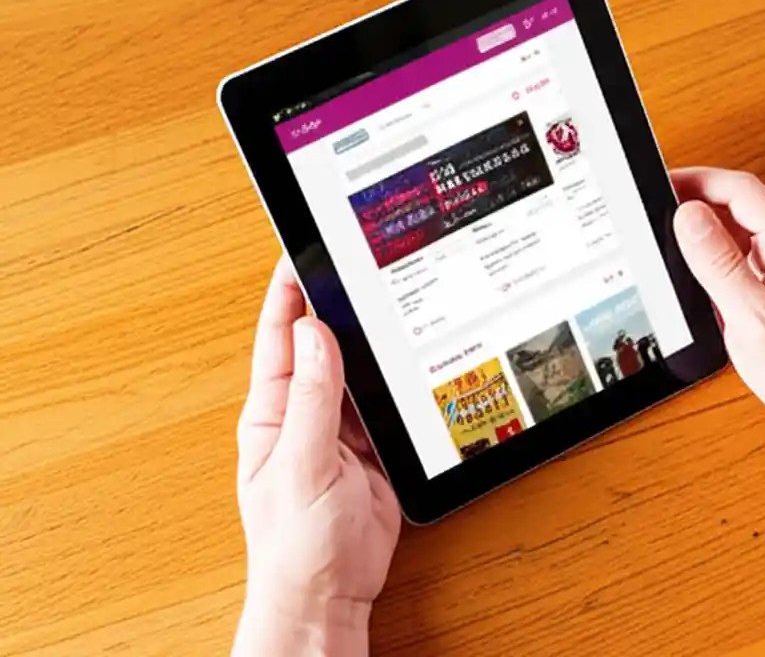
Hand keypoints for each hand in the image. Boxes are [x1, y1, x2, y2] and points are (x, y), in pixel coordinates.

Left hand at [233, 258, 400, 655]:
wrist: (330, 595)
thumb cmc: (294, 545)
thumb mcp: (301, 465)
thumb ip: (312, 399)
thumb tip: (316, 333)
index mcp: (272, 410)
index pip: (281, 333)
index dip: (291, 289)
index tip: (305, 247)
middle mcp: (306, 412)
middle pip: (327, 342)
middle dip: (342, 304)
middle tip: (366, 264)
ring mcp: (343, 429)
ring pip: (362, 370)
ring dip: (376, 344)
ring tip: (395, 304)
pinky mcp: (376, 448)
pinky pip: (389, 402)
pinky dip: (401, 381)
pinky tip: (414, 362)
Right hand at [671, 168, 764, 446]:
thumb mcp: (756, 323)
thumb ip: (720, 265)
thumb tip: (689, 216)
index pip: (743, 191)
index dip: (697, 181)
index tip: (661, 184)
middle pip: (745, 206)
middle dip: (700, 208)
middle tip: (657, 221)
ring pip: (748, 233)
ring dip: (712, 239)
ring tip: (676, 256)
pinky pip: (756, 259)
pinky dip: (726, 265)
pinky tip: (708, 286)